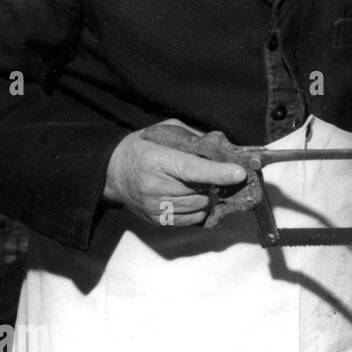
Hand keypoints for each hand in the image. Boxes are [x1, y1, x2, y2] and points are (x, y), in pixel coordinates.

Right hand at [103, 120, 248, 226]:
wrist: (112, 172)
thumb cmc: (141, 149)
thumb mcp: (163, 131)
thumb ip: (193, 138)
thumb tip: (222, 147)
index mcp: (156, 160)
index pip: (192, 169)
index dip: (218, 172)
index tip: (239, 173)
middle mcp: (154, 187)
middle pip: (201, 190)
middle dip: (211, 182)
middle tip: (203, 172)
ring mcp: (155, 206)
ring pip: (200, 206)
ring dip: (205, 195)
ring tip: (192, 184)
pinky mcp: (158, 220)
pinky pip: (192, 219)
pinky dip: (198, 208)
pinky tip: (188, 196)